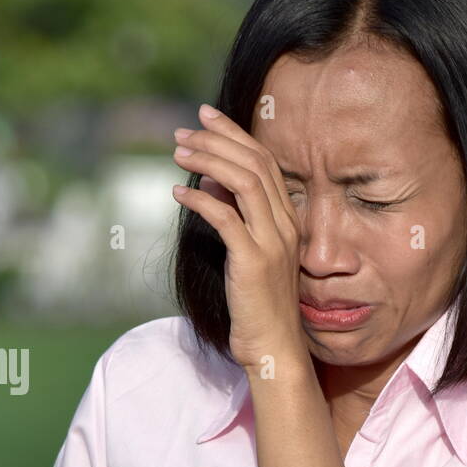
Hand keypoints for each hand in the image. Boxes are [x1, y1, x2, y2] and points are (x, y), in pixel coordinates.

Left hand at [172, 103, 307, 372]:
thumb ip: (235, 215)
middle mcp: (285, 226)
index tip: (206, 118)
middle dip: (216, 139)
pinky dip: (199, 198)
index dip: (234, 135)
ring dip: (206, 161)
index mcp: (289, 220)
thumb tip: (210, 180)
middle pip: (253, 164)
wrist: (274, 348)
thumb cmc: (258, 305)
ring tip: (177, 153)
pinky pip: (224, 216)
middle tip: (183, 130)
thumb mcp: (247, 253)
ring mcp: (272, 243)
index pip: (264, 162)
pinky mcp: (252, 261)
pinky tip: (178, 193)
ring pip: (241, 181)